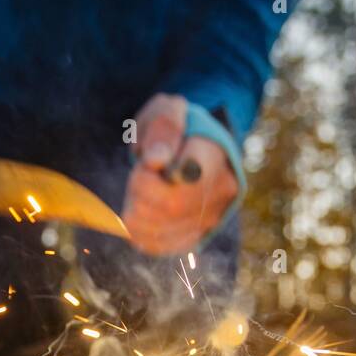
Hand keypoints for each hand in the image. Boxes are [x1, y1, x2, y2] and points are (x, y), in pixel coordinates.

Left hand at [121, 93, 238, 256]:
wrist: (193, 152)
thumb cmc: (177, 129)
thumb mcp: (168, 110)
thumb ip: (164, 126)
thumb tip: (157, 160)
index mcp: (215, 153)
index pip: (187, 172)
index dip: (153, 172)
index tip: (147, 161)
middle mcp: (220, 190)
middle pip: (171, 205)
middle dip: (139, 191)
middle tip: (137, 175)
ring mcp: (210, 217)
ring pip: (162, 228)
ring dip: (136, 210)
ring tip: (138, 192)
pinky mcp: (196, 237)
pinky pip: (159, 245)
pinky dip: (139, 231)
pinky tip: (139, 213)